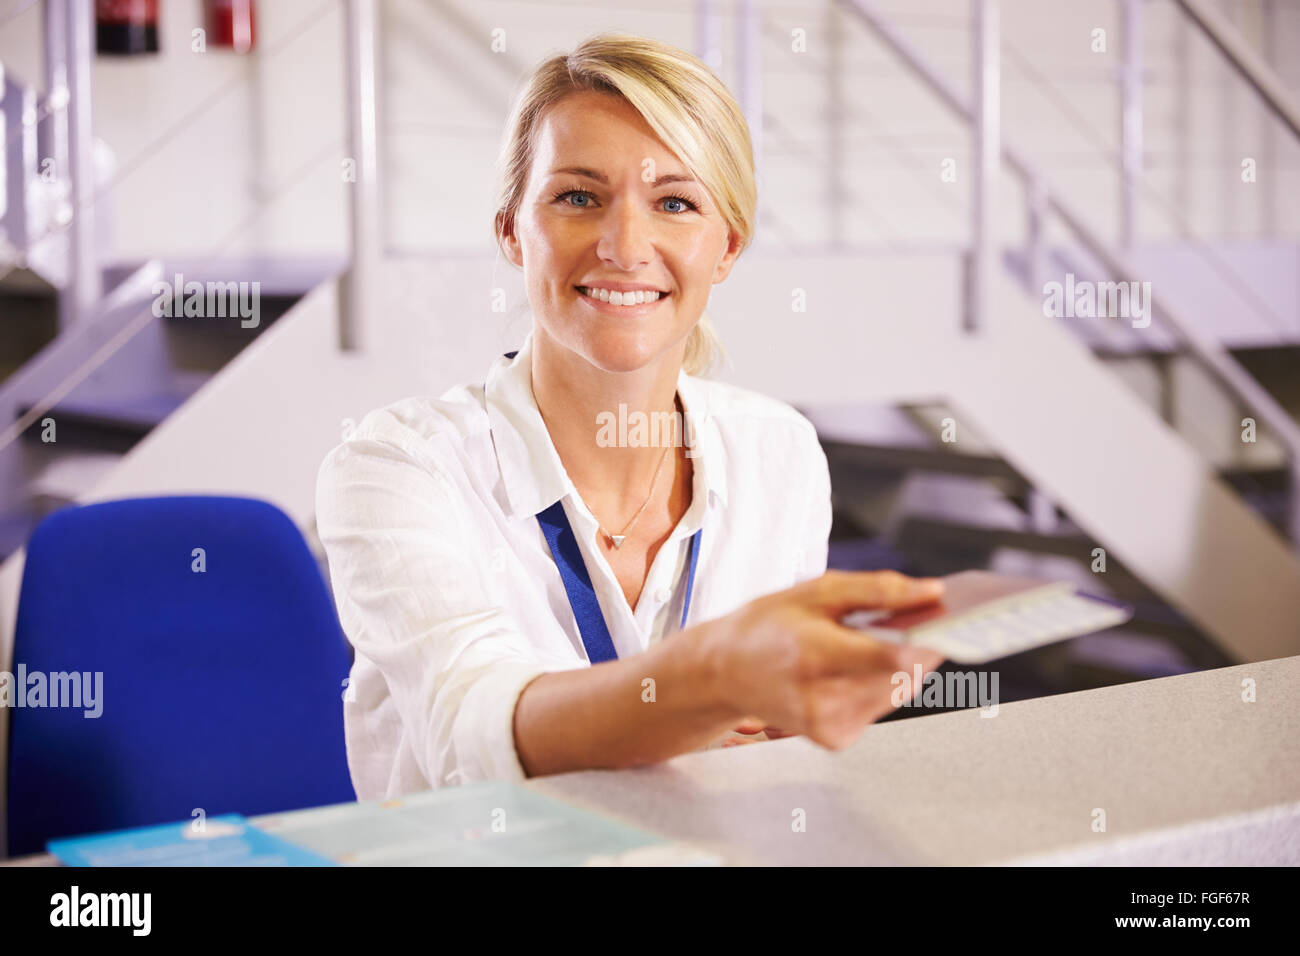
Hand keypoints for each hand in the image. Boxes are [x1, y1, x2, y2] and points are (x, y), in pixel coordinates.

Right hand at [698, 570, 946, 749]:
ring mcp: (828, 724)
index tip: (950, 620)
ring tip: (870, 640)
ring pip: (898, 690)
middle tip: (912, 619)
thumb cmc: (765, 626)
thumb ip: (877, 589)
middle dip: (917, 645)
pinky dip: (879, 683)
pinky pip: (880, 705)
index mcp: (813, 654)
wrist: (723, 672)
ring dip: (899, 664)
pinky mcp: (835, 738)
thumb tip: (932, 591)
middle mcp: (821, 698)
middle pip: (903, 674)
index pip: (890, 658)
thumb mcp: (816, 590)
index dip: (928, 641)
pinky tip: (853, 667)